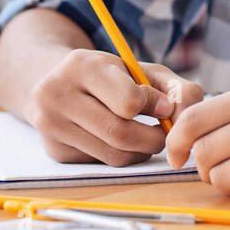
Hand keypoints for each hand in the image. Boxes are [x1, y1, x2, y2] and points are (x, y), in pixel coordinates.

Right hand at [25, 48, 203, 165]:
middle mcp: (56, 94)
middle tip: (164, 134)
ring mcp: (50, 124)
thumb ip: (173, 87)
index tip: (164, 107)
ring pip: (112, 154)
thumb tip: (179, 119)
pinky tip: (119, 141)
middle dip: (152, 138)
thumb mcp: (139, 68)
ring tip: (145, 136)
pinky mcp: (54, 150)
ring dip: (140, 151)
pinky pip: (101, 164)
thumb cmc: (108, 75)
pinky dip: (120, 156)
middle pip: (120, 133)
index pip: (128, 101)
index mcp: (81, 65)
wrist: (57, 81)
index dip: (155, 108)